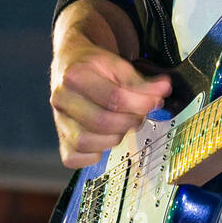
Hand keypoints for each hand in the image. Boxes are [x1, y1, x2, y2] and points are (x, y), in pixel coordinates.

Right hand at [50, 34, 171, 169]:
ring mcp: (58, 120)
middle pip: (101, 121)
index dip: (140, 103)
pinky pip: (72, 158)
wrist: (71, 64)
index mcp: (76, 75)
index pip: (113, 97)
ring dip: (113, 137)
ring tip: (122, 125)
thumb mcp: (118, 65)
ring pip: (86, 142)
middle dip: (129, 121)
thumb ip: (140, 81)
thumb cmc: (94, 65)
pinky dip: (92, 155)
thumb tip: (163, 89)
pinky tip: (104, 139)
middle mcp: (62, 98)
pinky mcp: (60, 137)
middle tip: (139, 115)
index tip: (155, 102)